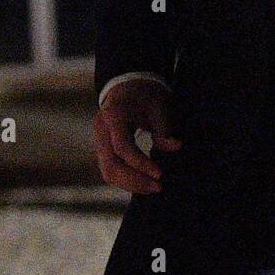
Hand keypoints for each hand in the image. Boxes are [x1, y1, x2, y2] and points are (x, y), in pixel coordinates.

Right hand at [94, 78, 182, 194]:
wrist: (129, 85)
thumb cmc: (146, 93)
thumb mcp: (159, 105)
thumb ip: (164, 127)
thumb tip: (175, 147)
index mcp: (114, 116)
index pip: (123, 148)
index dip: (141, 164)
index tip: (160, 174)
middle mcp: (101, 130)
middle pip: (111, 165)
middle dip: (134, 180)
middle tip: (158, 187)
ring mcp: (99, 140)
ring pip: (108, 171)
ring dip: (130, 184)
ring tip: (153, 188)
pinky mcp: (103, 148)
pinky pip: (110, 169)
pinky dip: (125, 179)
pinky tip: (143, 182)